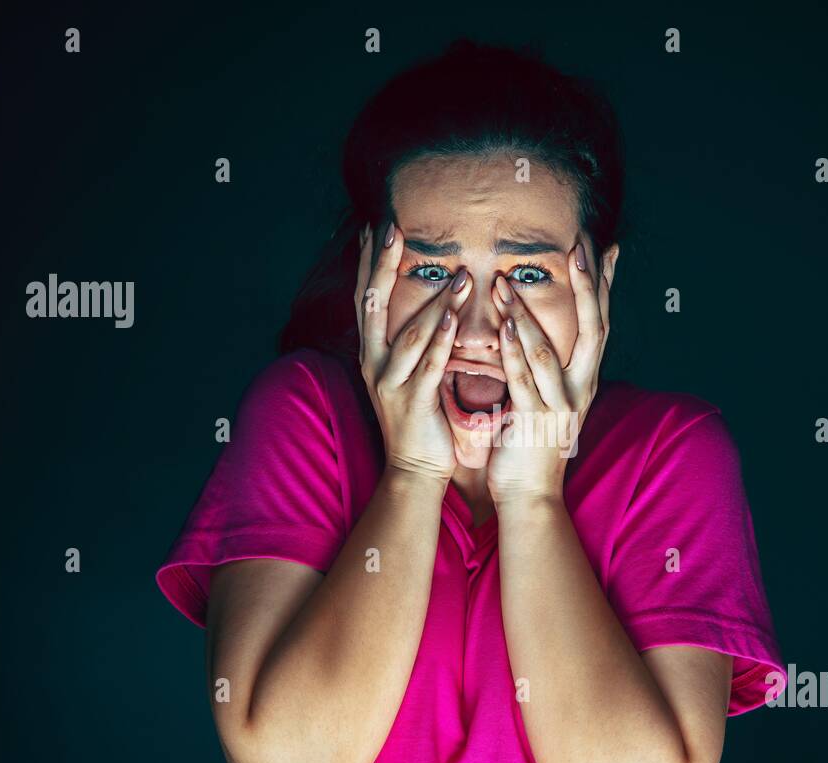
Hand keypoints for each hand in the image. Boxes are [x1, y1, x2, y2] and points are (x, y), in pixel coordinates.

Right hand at [354, 221, 473, 483]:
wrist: (414, 470)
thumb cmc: (419, 419)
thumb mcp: (409, 375)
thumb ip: (415, 342)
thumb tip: (431, 307)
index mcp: (372, 354)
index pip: (367, 298)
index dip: (370, 263)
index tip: (376, 228)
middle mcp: (374, 363)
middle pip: (373, 304)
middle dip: (382, 265)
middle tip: (393, 228)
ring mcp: (390, 382)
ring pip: (411, 332)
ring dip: (436, 300)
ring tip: (460, 274)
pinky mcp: (413, 400)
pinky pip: (428, 363)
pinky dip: (440, 338)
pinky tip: (452, 316)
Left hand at [486, 240, 610, 503]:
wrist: (530, 498)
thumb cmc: (531, 448)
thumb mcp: (545, 401)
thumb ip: (544, 369)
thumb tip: (535, 333)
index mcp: (584, 381)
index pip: (600, 323)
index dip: (602, 285)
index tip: (604, 248)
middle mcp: (580, 389)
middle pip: (593, 327)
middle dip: (586, 285)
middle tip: (580, 245)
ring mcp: (560, 406)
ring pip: (548, 350)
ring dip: (526, 313)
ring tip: (506, 280)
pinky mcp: (535, 421)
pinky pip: (525, 381)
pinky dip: (515, 352)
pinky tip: (505, 327)